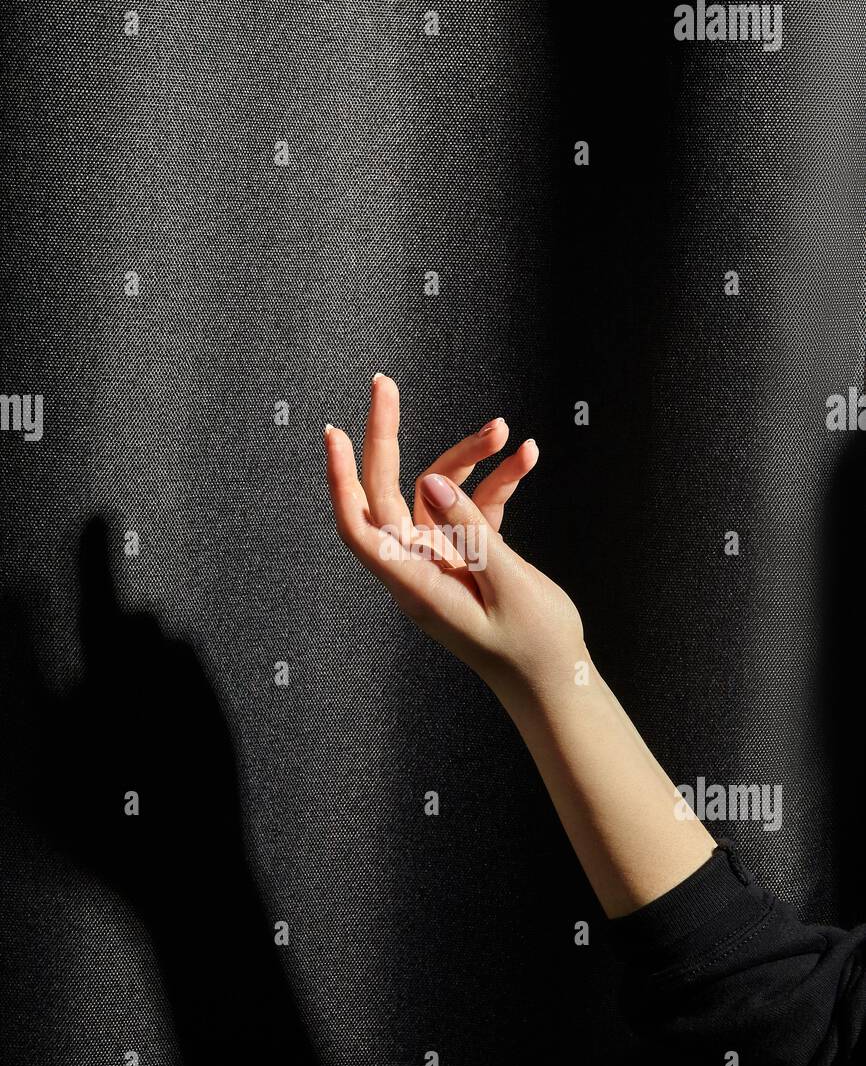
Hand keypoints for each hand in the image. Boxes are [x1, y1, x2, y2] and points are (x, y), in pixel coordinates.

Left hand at [324, 375, 585, 702]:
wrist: (555, 681)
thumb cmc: (532, 647)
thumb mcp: (506, 584)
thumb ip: (471, 530)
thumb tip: (431, 482)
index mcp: (416, 583)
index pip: (360, 526)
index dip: (341, 478)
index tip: (334, 432)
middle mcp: (420, 567)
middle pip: (387, 492)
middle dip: (386, 436)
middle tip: (384, 383)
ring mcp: (444, 559)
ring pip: (438, 492)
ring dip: (470, 458)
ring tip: (507, 432)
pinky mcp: (471, 555)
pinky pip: (474, 507)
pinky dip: (498, 481)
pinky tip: (526, 458)